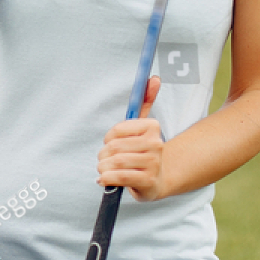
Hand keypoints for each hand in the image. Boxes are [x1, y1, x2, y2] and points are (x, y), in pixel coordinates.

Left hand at [97, 75, 166, 200]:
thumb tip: (154, 78)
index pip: (117, 130)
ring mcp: (154, 163)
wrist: (156, 181)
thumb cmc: (142, 152)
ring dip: (103, 168)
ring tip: (105, 170)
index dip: (108, 138)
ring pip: (115, 162)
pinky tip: (105, 180)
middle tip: (105, 160)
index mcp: (153, 127)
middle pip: (114, 147)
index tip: (111, 143)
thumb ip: (145, 102)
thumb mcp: (142, 128)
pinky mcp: (149, 181)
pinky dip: (107, 179)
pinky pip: (120, 177)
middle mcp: (156, 144)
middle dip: (103, 155)